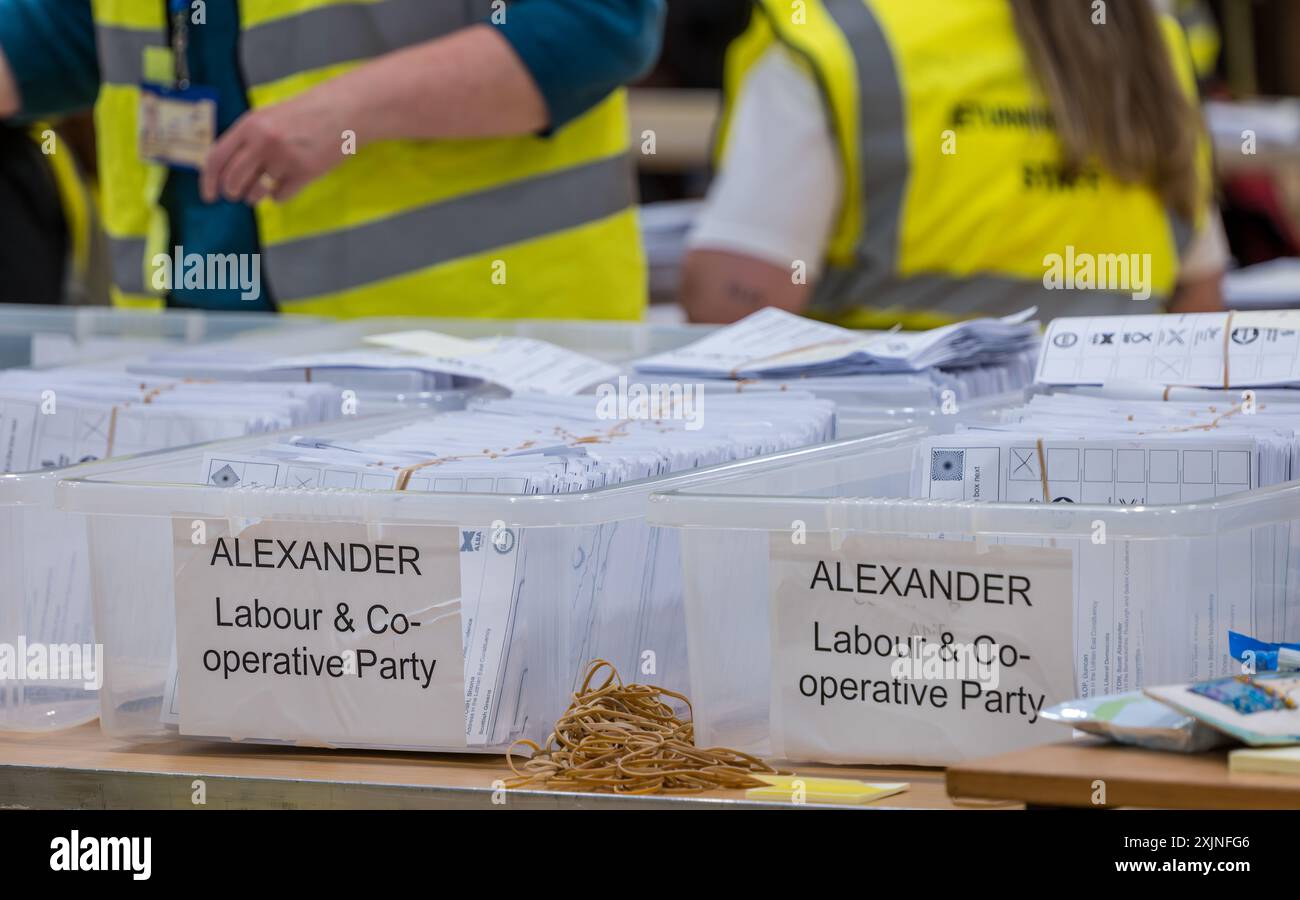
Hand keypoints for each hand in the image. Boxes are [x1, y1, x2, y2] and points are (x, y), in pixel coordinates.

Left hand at [200, 84, 355, 205]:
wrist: (344, 111)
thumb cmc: (305, 114)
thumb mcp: (269, 118)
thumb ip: (247, 139)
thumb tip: (226, 170)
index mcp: (250, 125)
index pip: (217, 158)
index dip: (209, 181)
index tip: (209, 196)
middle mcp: (263, 142)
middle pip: (233, 180)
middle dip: (232, 192)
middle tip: (237, 194)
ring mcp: (284, 159)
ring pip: (256, 192)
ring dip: (255, 196)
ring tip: (264, 188)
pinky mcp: (305, 173)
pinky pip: (280, 197)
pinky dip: (280, 195)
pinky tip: (289, 182)